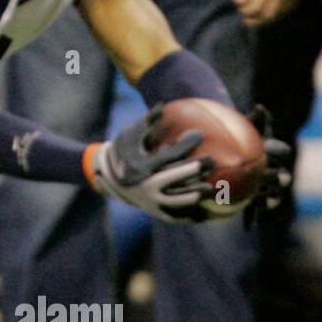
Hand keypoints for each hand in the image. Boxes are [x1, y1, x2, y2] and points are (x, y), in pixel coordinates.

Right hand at [86, 105, 213, 222]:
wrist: (110, 178)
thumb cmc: (124, 152)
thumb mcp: (131, 135)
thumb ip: (147, 122)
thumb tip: (162, 105)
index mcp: (142, 166)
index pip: (166, 155)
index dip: (184, 145)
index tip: (199, 135)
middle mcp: (145, 184)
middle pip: (172, 177)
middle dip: (192, 169)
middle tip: (211, 161)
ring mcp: (149, 200)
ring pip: (173, 200)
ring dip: (191, 196)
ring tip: (209, 190)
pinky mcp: (154, 211)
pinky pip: (172, 216)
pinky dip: (188, 216)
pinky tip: (204, 216)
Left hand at [233, 0, 304, 26]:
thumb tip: (238, 4)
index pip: (253, 9)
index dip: (245, 12)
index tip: (240, 9)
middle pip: (267, 16)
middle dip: (255, 21)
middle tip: (247, 21)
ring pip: (279, 15)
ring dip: (267, 19)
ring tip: (258, 19)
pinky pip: (289, 9)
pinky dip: (279, 13)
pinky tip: (272, 12)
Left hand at [243, 105, 293, 224]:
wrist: (237, 155)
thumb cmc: (242, 138)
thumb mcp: (246, 128)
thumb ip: (254, 119)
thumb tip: (259, 107)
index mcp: (273, 152)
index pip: (281, 150)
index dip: (278, 151)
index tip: (273, 150)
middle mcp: (274, 170)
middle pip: (282, 176)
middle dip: (280, 178)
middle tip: (277, 179)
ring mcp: (266, 186)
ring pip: (272, 195)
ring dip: (270, 199)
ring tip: (266, 203)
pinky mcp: (255, 199)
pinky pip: (255, 209)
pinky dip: (252, 218)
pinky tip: (247, 228)